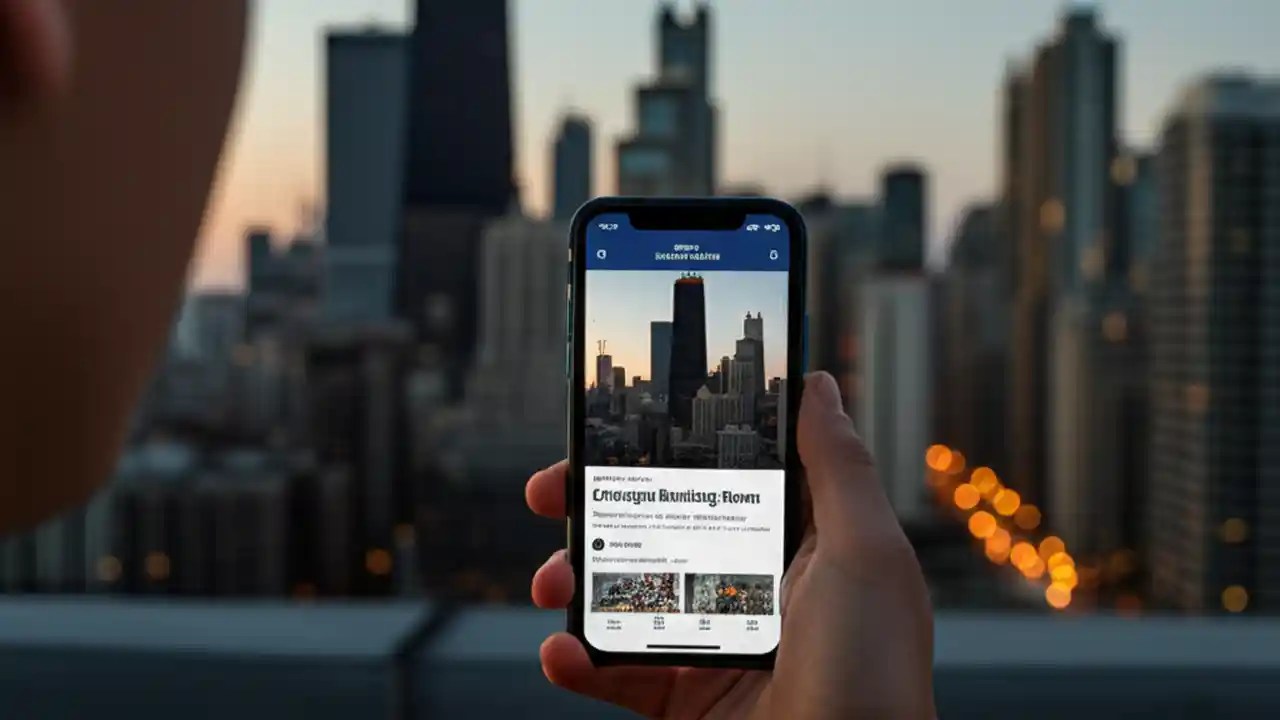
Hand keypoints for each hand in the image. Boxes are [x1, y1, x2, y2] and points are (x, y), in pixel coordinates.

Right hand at [525, 371, 935, 718]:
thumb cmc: (875, 674)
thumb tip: (817, 385)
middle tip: (549, 491)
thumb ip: (838, 466)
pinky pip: (617, 671)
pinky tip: (560, 650)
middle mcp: (756, 588)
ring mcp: (716, 643)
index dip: (671, 446)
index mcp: (802, 544)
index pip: (726, 475)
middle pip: (661, 527)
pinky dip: (579, 660)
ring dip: (576, 580)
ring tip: (551, 582)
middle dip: (598, 506)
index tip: (622, 425)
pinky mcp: (684, 699)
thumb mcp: (866, 552)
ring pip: (628, 593)